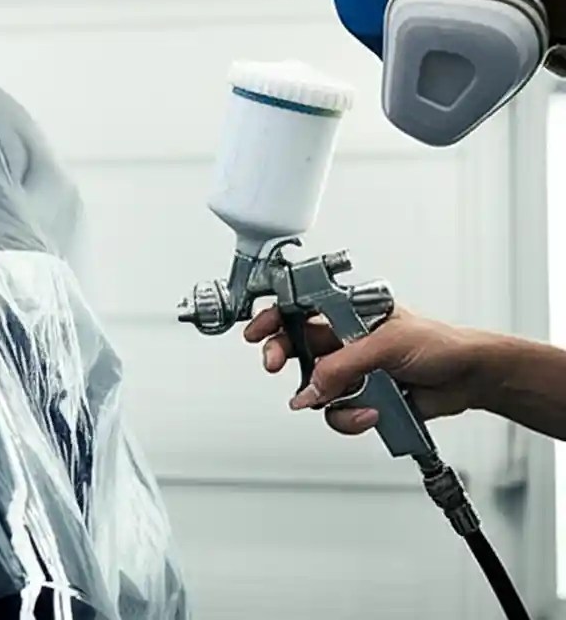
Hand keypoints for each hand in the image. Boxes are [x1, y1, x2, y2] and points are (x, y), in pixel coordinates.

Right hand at [243, 306, 490, 435]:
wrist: (469, 380)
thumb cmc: (440, 345)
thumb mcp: (385, 345)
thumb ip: (341, 366)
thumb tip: (310, 388)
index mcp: (348, 312)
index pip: (299, 308)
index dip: (273, 317)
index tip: (256, 331)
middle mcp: (344, 340)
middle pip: (294, 347)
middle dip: (282, 358)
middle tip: (276, 366)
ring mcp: (351, 370)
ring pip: (312, 387)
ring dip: (328, 397)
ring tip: (352, 398)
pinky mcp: (360, 397)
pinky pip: (335, 412)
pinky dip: (350, 417)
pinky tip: (372, 411)